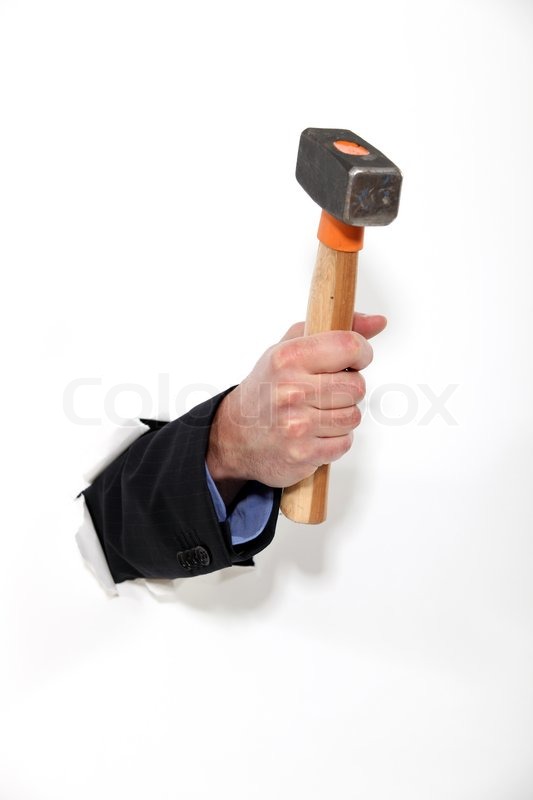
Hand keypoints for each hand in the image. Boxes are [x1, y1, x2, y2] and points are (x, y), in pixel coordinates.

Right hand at [206, 313, 386, 498]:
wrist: (236, 435)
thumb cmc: (267, 388)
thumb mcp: (290, 348)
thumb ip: (335, 330)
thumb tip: (378, 322)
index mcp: (287, 358)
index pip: (349, 346)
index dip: (361, 353)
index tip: (355, 359)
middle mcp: (290, 390)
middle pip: (357, 386)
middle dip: (349, 388)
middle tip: (327, 390)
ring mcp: (297, 425)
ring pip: (354, 416)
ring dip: (342, 415)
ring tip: (318, 412)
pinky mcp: (303, 453)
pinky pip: (344, 442)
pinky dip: (335, 439)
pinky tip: (315, 432)